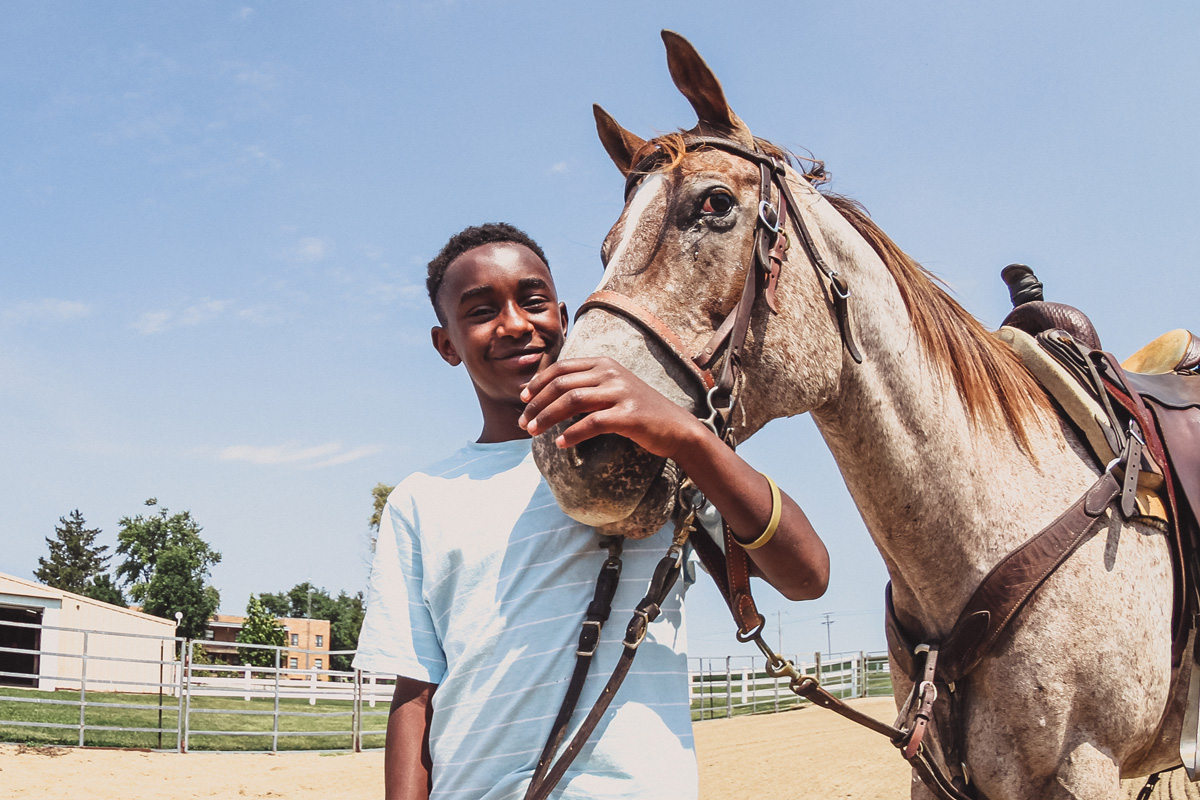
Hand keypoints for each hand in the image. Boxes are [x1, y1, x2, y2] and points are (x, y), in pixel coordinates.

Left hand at [518, 357, 705, 458]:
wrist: (676, 427)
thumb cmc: (640, 412)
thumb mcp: (613, 390)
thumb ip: (587, 387)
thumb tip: (550, 396)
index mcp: (605, 364)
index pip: (561, 368)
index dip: (538, 383)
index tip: (523, 399)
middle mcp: (611, 373)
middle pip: (562, 384)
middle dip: (537, 404)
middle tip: (523, 422)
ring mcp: (621, 392)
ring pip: (572, 401)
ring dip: (547, 417)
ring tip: (534, 432)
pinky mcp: (628, 415)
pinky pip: (591, 423)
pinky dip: (572, 434)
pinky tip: (560, 443)